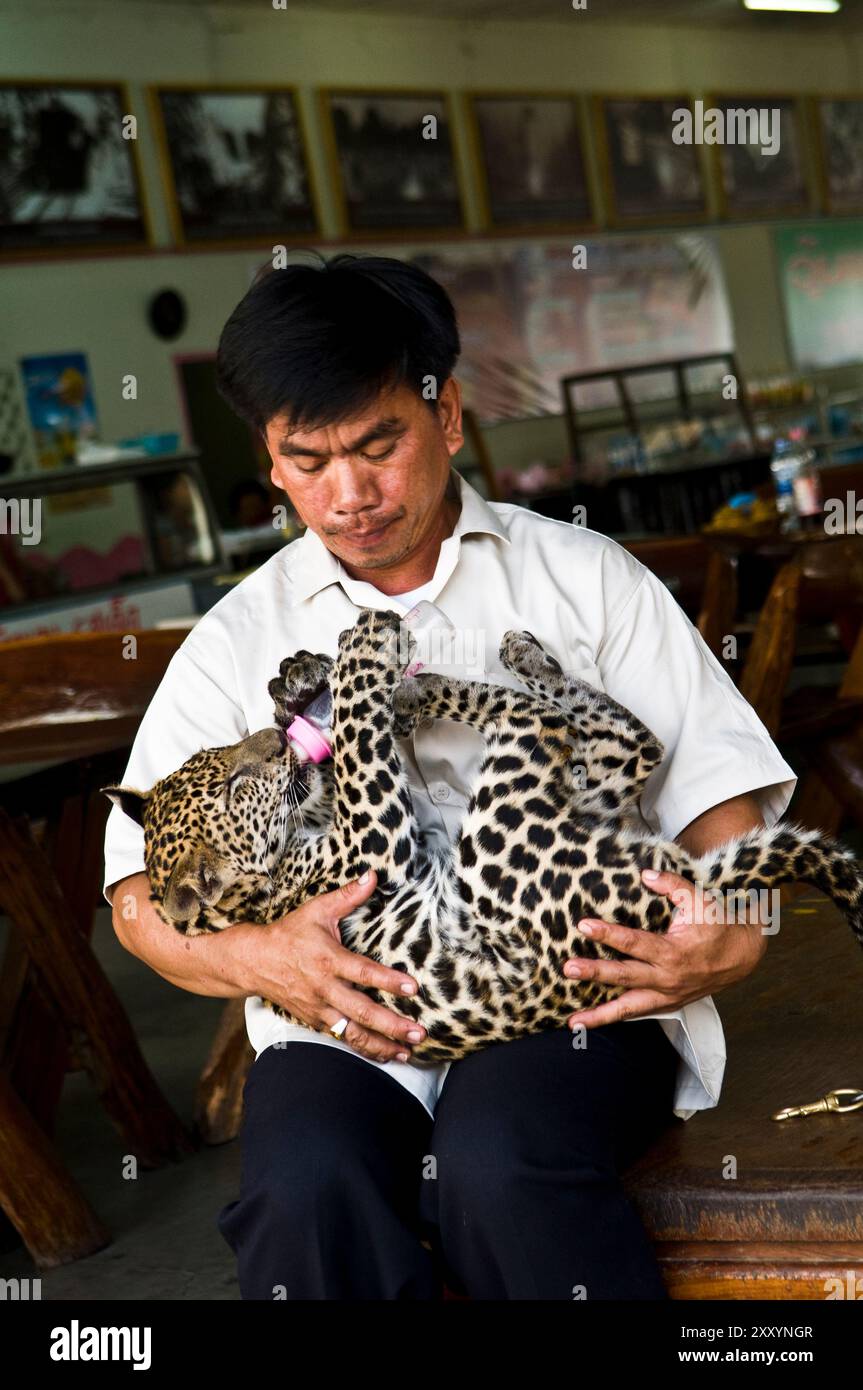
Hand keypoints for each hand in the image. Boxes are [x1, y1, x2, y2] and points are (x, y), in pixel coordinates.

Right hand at [230, 869, 425, 1063]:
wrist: (252, 961)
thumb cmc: (288, 933)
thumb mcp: (317, 910)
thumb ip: (348, 896)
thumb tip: (372, 875)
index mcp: (328, 959)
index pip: (363, 972)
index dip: (388, 981)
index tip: (413, 987)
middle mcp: (324, 988)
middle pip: (362, 1011)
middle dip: (392, 1025)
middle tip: (419, 1033)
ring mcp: (318, 1008)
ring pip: (352, 1033)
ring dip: (381, 1045)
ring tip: (406, 1052)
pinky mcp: (314, 1020)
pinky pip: (341, 1038)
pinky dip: (363, 1048)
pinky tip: (384, 1054)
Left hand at [560, 867, 768, 1028]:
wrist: (742, 956)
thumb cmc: (718, 924)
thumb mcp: (700, 900)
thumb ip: (672, 886)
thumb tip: (645, 875)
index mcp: (673, 952)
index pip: (634, 943)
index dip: (608, 934)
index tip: (584, 926)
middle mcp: (667, 979)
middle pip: (624, 977)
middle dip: (595, 973)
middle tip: (568, 969)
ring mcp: (667, 996)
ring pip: (629, 1008)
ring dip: (600, 1015)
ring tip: (573, 1022)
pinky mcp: (669, 1004)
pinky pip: (639, 1014)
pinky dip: (617, 1018)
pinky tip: (594, 1022)